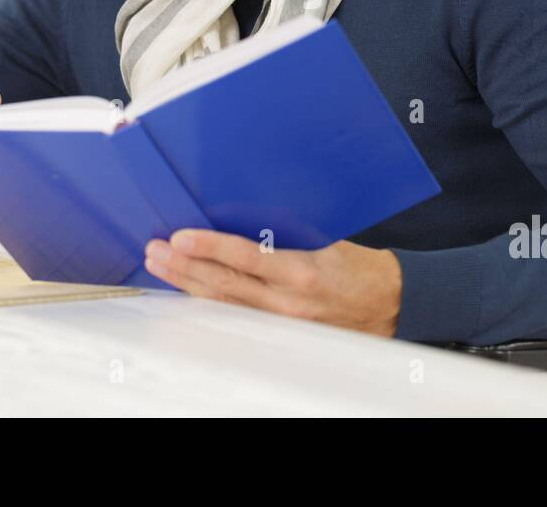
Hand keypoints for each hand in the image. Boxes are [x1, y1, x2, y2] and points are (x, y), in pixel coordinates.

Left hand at [144, 230, 402, 336]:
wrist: (391, 305)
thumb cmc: (361, 266)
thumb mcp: (328, 238)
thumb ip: (287, 233)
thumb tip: (245, 213)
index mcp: (302, 272)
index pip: (245, 258)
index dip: (208, 248)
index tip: (179, 237)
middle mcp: (287, 303)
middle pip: (223, 286)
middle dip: (183, 267)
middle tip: (154, 249)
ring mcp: (282, 323)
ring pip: (223, 304)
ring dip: (187, 284)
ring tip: (159, 266)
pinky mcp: (281, 333)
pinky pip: (237, 316)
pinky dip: (209, 301)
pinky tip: (187, 289)